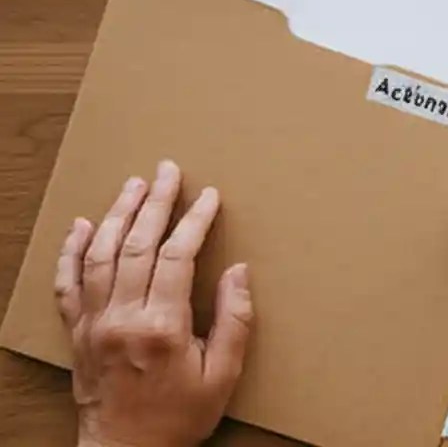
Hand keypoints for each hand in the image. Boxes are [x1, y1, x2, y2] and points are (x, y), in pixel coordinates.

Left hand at [56, 160, 252, 446]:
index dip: (194, 221)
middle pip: (137, 245)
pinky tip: (84, 226)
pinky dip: (73, 252)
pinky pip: (68, 284)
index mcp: (161, 326)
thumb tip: (238, 272)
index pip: (177, 256)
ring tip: (134, 185)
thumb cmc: (178, 418)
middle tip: (168, 171)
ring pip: (101, 256)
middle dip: (155, 202)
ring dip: (118, 215)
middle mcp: (122, 319)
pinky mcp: (79, 334)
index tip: (209, 196)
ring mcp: (95, 324)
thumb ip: (234, 321)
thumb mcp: (223, 376)